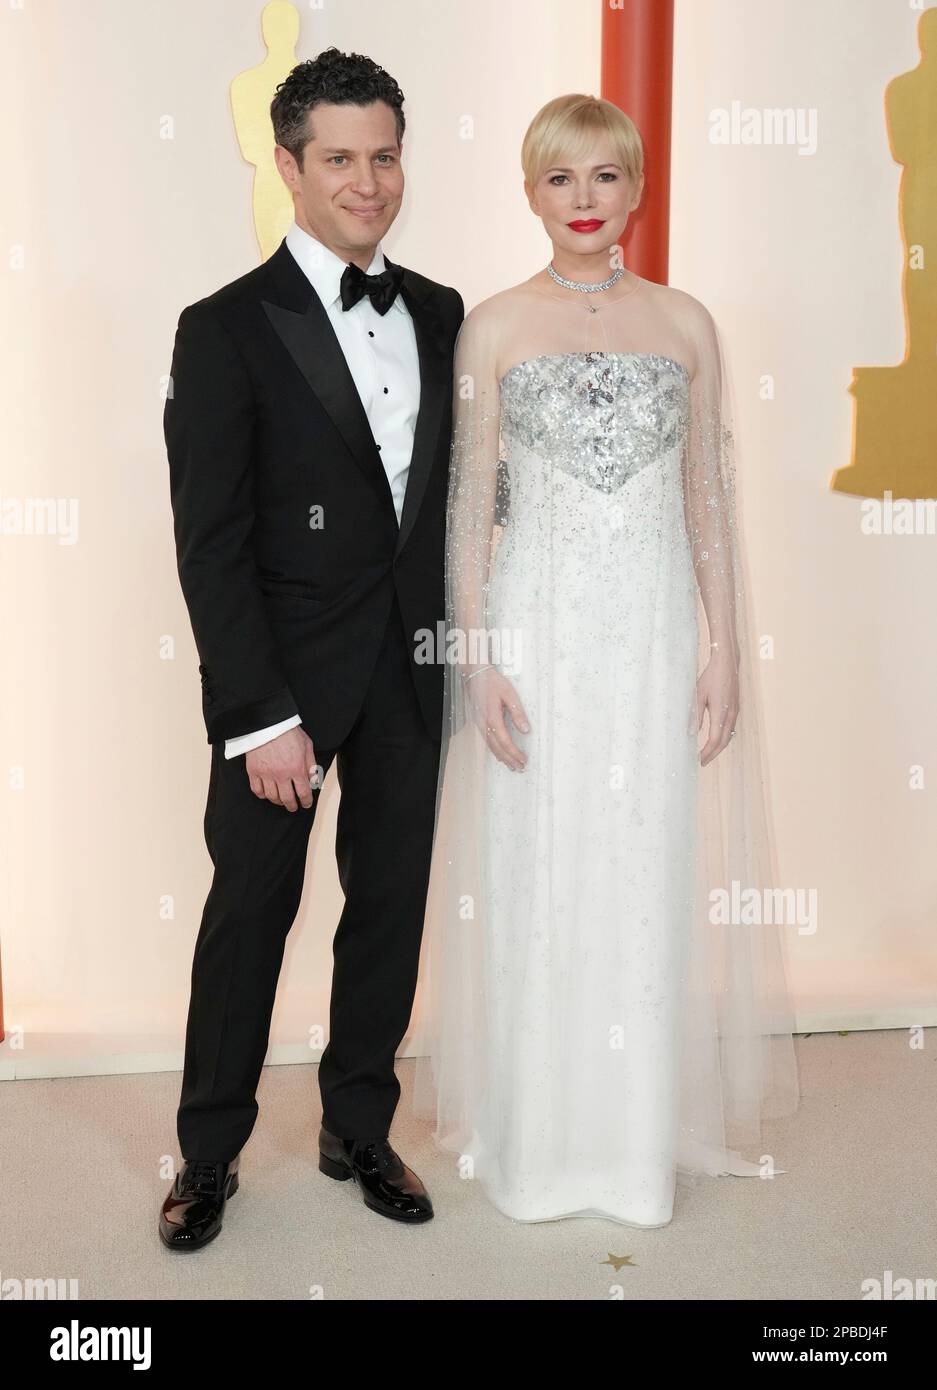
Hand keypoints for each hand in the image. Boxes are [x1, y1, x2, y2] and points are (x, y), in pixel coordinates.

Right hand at [245, 726, 317, 809]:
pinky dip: (262, 795)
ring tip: (281, 801)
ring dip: (278, 801)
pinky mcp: (253, 770)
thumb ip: (311, 765)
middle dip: (292, 806)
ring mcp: (266, 773)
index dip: (306, 801)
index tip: (306, 804)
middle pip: (287, 798)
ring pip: (272, 796)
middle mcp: (281, 774)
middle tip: (293, 807)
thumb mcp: (307, 746)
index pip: (303, 792)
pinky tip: (266, 794)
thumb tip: (313, 781)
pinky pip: (257, 790)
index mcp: (297, 768)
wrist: (268, 722)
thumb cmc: (288, 732)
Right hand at [463, 667, 529, 770]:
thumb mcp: (510, 695)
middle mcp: (485, 725)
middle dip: (510, 759)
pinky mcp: (479, 723)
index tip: (523, 759)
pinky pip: (487, 741)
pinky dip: (494, 751)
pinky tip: (499, 755)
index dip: (515, 753)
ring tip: (512, 766)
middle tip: (520, 768)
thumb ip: (518, 713)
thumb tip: (526, 730)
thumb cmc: (492, 682)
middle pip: (498, 748)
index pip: (506, 742)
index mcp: (493, 719)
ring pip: (491, 747)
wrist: (475, 675)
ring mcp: (480, 725)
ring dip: (502, 758)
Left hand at [697, 648, 738, 766]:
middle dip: (713, 754)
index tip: (699, 759)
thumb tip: (691, 732)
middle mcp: (730, 714)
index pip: (715, 739)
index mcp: (720, 712)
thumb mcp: (698, 695)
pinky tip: (716, 738)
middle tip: (702, 761)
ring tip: (708, 753)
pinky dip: (723, 737)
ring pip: (729, 736)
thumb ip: (695, 715)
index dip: (707, 752)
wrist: (727, 663)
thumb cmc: (711, 677)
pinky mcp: (735, 708)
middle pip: (724, 742)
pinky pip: (731, 728)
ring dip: (719, 747)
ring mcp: (735, 711)